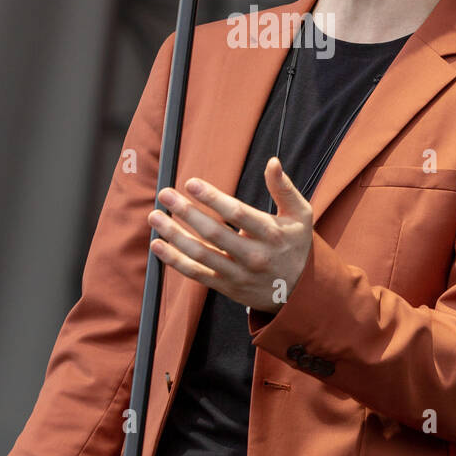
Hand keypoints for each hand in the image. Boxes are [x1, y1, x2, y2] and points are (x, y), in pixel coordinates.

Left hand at [147, 156, 312, 314]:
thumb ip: (283, 188)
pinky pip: (196, 273)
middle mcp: (254, 256)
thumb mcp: (300, 215)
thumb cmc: (296, 244)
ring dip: (174, 235)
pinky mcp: (226, 287)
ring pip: (200, 254)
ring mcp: (238, 274)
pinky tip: (158, 245)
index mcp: (271, 234)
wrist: (299, 292)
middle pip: (214, 233)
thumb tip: (272, 162)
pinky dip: (174, 260)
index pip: (237, 214)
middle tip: (165, 194)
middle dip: (186, 212)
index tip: (190, 183)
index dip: (212, 198)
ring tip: (155, 217)